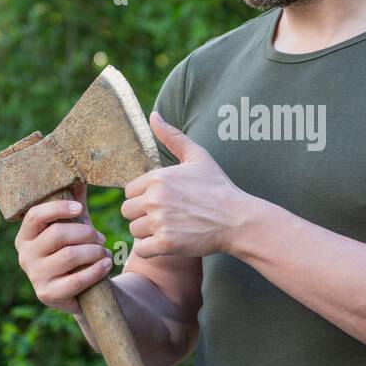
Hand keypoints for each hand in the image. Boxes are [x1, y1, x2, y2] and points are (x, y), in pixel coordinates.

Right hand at [14, 179, 113, 314]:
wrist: (79, 290)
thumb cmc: (74, 251)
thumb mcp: (72, 227)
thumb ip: (74, 204)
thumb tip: (80, 175)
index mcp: (25, 235)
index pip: (35, 215)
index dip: (58, 209)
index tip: (79, 209)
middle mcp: (25, 255)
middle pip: (57, 234)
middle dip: (85, 233)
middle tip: (100, 237)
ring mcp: (35, 276)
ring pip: (69, 256)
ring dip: (93, 251)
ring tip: (104, 252)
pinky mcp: (48, 294)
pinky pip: (75, 280)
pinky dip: (96, 270)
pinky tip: (106, 264)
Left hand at [121, 112, 247, 257]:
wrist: (237, 219)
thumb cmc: (218, 187)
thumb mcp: (198, 156)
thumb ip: (172, 136)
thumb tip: (154, 116)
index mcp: (158, 177)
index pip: (129, 191)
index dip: (144, 197)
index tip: (163, 202)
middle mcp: (155, 198)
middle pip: (128, 211)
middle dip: (143, 215)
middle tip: (166, 217)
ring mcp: (160, 221)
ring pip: (134, 230)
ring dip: (148, 233)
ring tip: (170, 229)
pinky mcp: (166, 243)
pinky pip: (141, 249)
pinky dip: (151, 250)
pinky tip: (167, 243)